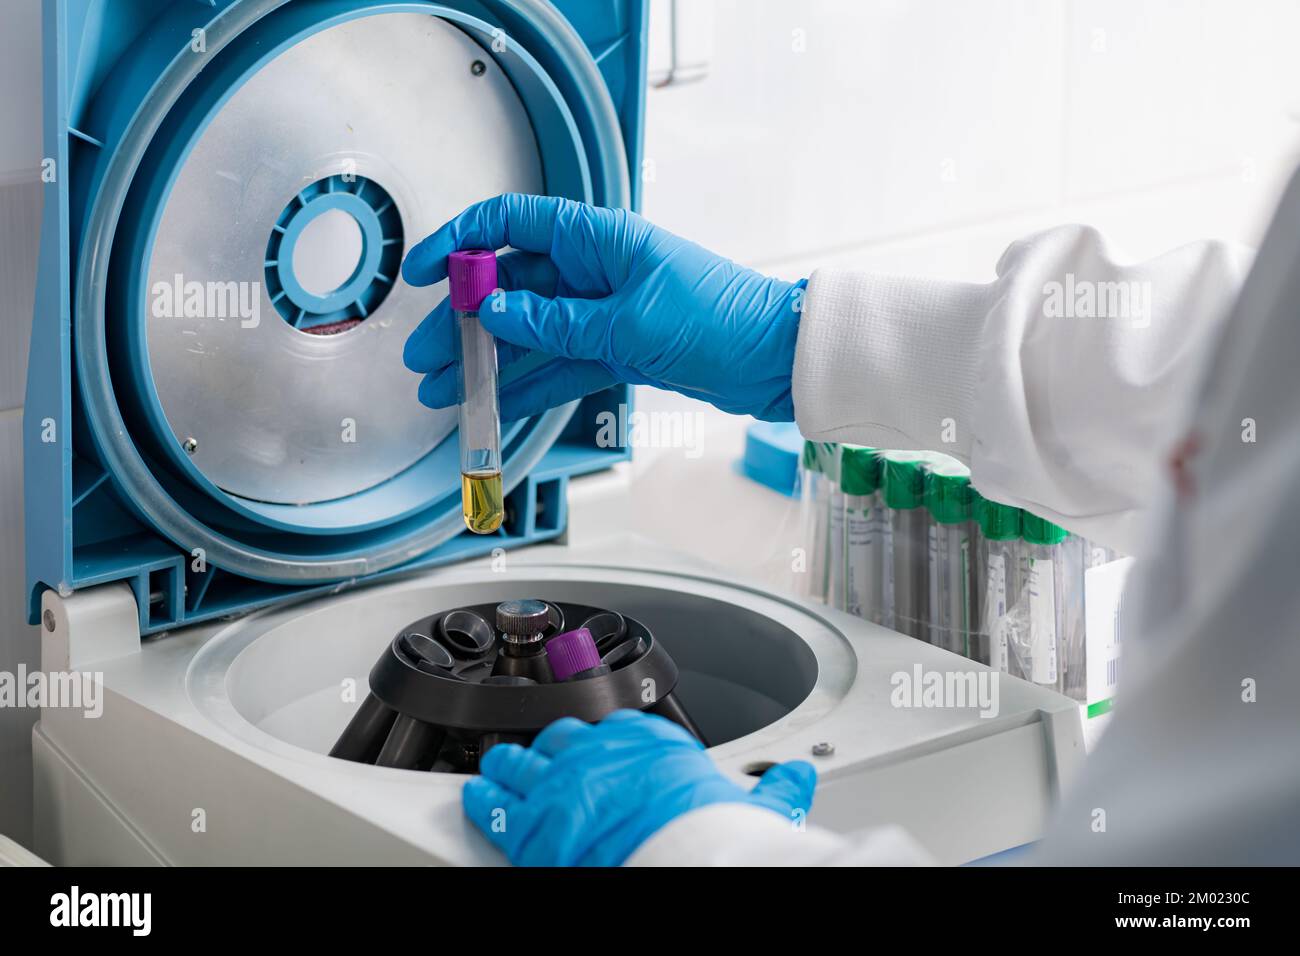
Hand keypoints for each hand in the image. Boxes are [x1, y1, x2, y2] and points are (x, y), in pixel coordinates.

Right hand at [401, 194, 805, 420]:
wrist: (777, 360)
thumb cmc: (722, 319)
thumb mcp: (629, 322)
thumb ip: (556, 322)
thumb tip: (494, 312)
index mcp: (598, 238)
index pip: (512, 224)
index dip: (461, 244)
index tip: (423, 272)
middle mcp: (595, 270)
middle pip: (511, 288)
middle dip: (463, 322)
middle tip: (426, 353)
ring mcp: (603, 312)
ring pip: (528, 334)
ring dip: (486, 362)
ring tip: (444, 388)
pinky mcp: (616, 350)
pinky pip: (557, 366)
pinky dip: (526, 386)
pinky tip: (491, 404)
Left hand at [462, 709, 815, 865]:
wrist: (688, 862)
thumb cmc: (717, 834)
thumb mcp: (757, 808)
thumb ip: (775, 790)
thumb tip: (798, 779)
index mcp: (652, 741)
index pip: (619, 725)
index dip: (605, 741)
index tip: (605, 750)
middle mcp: (602, 750)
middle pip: (562, 737)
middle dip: (553, 749)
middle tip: (548, 761)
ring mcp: (562, 782)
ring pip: (521, 762)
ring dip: (507, 766)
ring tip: (496, 767)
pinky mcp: (533, 823)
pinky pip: (495, 803)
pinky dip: (483, 798)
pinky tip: (475, 796)